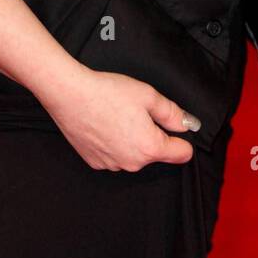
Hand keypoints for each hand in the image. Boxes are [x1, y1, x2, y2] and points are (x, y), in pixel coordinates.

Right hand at [39, 65, 199, 171]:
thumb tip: (187, 124)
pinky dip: (114, 144)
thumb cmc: (107, 93)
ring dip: (132, 140)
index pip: (182, 154)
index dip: (181, 137)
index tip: (172, 126)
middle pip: (155, 153)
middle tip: (137, 112)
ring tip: (117, 117)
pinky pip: (115, 155)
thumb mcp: (149, 95)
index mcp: (150, 147)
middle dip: (152, 135)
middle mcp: (132, 163)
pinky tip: (105, 125)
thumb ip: (173, 113)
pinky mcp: (95, 162)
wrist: (70, 94)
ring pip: (134, 155)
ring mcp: (112, 165)